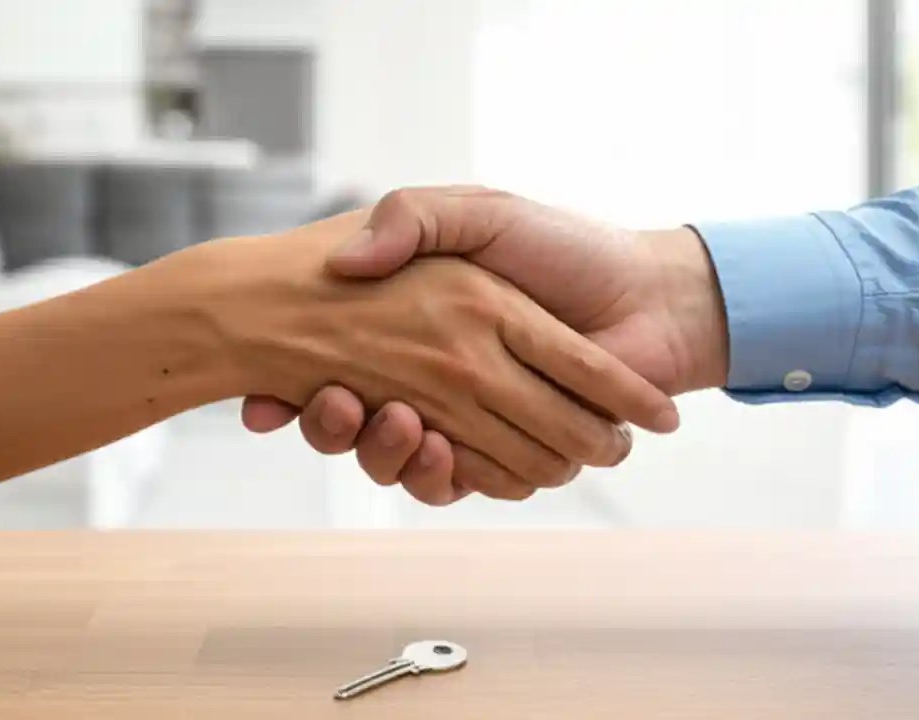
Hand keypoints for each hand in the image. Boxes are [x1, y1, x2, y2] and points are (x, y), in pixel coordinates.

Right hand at [242, 189, 728, 500]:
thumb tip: (343, 262)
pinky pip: (459, 485)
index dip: (296, 384)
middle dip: (337, 426)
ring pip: (402, 461)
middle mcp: (440, 379)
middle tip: (339, 402)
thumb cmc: (565, 247)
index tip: (268, 393)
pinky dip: (445, 478)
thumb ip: (411, 218)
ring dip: (388, 455)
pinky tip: (442, 451)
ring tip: (401, 424)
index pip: (338, 360)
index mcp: (424, 325)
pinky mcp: (509, 458)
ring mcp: (473, 422)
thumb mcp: (477, 211)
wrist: (650, 296)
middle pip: (361, 422)